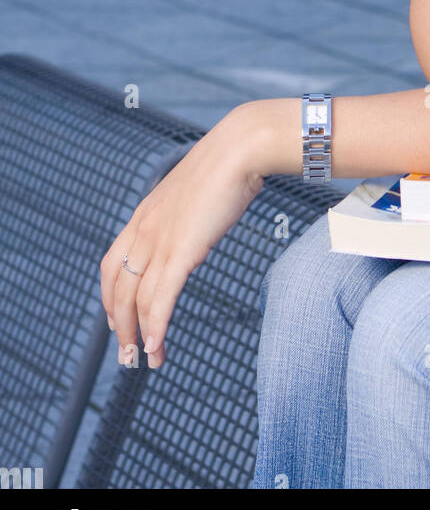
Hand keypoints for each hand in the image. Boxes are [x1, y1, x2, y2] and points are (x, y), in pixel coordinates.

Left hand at [100, 104, 271, 368]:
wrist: (240, 148)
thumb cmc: (228, 165)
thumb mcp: (195, 192)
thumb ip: (187, 214)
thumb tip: (197, 224)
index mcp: (144, 215)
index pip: (112, 264)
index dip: (110, 297)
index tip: (117, 320)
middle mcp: (143, 230)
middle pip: (117, 288)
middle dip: (119, 326)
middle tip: (128, 354)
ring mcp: (160, 240)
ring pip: (137, 300)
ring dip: (138, 335)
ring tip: (145, 361)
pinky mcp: (181, 251)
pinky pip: (161, 299)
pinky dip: (156, 327)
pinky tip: (157, 348)